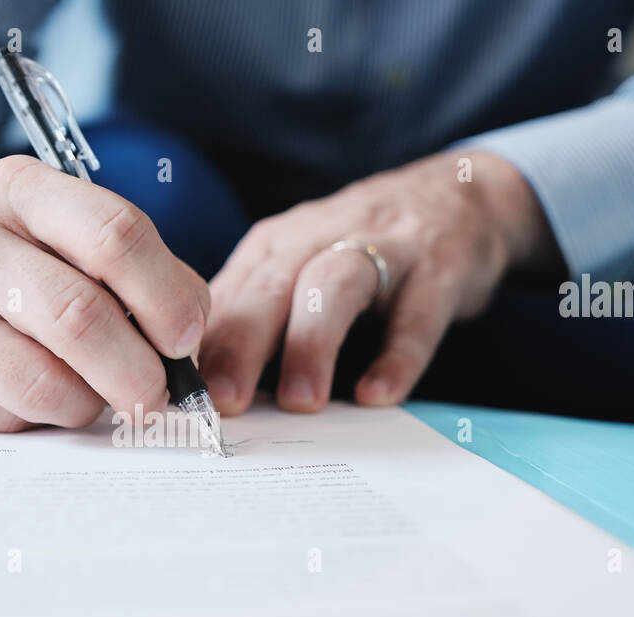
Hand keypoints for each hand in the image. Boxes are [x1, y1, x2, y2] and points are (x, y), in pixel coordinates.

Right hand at [0, 155, 209, 430]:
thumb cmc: (28, 271)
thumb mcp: (82, 249)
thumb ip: (145, 284)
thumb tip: (186, 350)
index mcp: (19, 188)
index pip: (113, 235)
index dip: (166, 297)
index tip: (184, 340)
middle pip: (77, 314)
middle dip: (136, 371)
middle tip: (154, 397)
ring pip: (41, 380)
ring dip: (87, 403)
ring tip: (88, 394)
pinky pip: (2, 414)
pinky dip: (36, 419)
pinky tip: (26, 395)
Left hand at [198, 151, 559, 413]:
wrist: (458, 196)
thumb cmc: (357, 249)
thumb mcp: (293, 269)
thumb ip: (247, 318)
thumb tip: (187, 383)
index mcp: (272, 248)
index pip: (223, 297)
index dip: (195, 345)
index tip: (174, 394)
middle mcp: (317, 240)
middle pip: (270, 286)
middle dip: (242, 344)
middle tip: (224, 402)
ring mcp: (381, 248)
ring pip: (334, 287)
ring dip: (313, 344)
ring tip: (300, 403)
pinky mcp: (436, 267)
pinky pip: (416, 313)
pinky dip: (398, 355)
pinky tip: (378, 394)